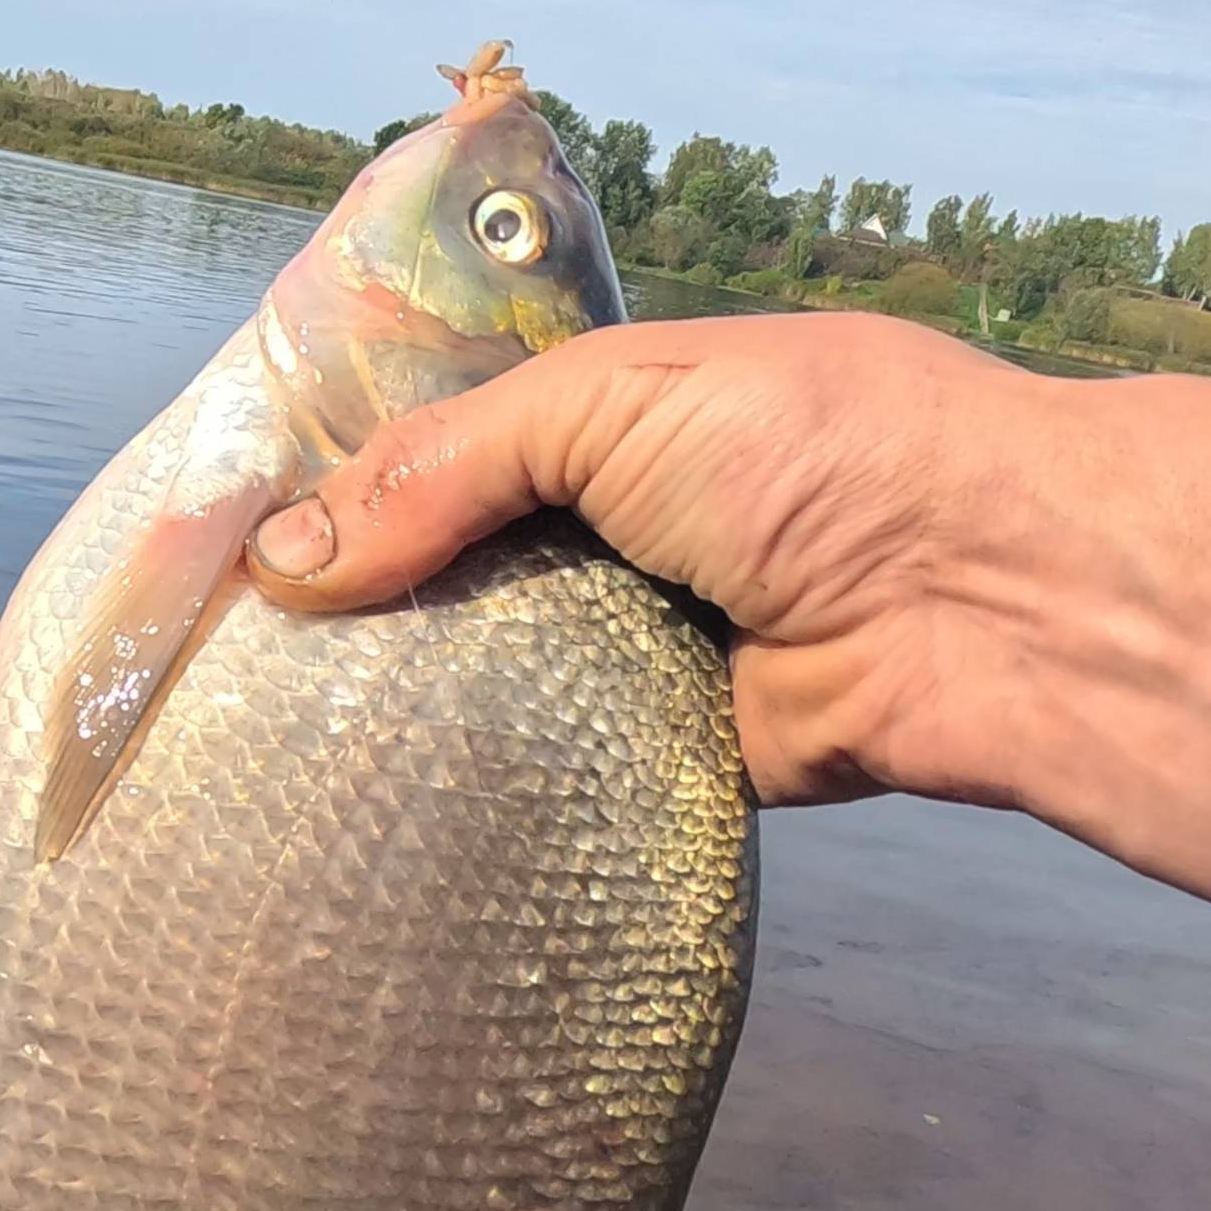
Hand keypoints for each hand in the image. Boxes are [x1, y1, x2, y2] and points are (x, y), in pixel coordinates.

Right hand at [247, 312, 1047, 807]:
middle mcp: (612, 532)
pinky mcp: (662, 759)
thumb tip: (282, 558)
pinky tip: (371, 808)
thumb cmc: (813, 453)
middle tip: (224, 666)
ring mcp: (636, 650)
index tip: (227, 549)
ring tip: (263, 747)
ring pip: (486, 679)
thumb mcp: (615, 403)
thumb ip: (448, 466)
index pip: (443, 451)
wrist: (986, 600)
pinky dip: (481, 786)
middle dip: (355, 609)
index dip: (343, 492)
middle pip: (448, 572)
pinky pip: (549, 774)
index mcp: (606, 421)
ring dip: (406, 703)